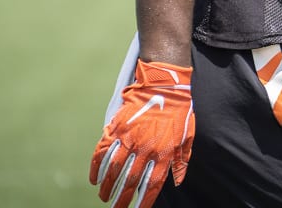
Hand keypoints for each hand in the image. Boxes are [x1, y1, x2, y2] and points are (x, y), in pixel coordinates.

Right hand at [90, 60, 194, 207]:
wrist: (164, 86)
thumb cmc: (179, 112)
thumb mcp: (187, 138)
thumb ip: (181, 161)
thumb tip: (178, 181)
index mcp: (164, 153)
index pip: (153, 185)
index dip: (144, 201)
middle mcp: (145, 149)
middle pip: (131, 181)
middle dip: (122, 199)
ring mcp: (129, 139)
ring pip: (114, 169)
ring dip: (107, 187)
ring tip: (104, 197)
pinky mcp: (116, 129)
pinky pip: (103, 152)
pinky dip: (96, 167)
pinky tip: (94, 179)